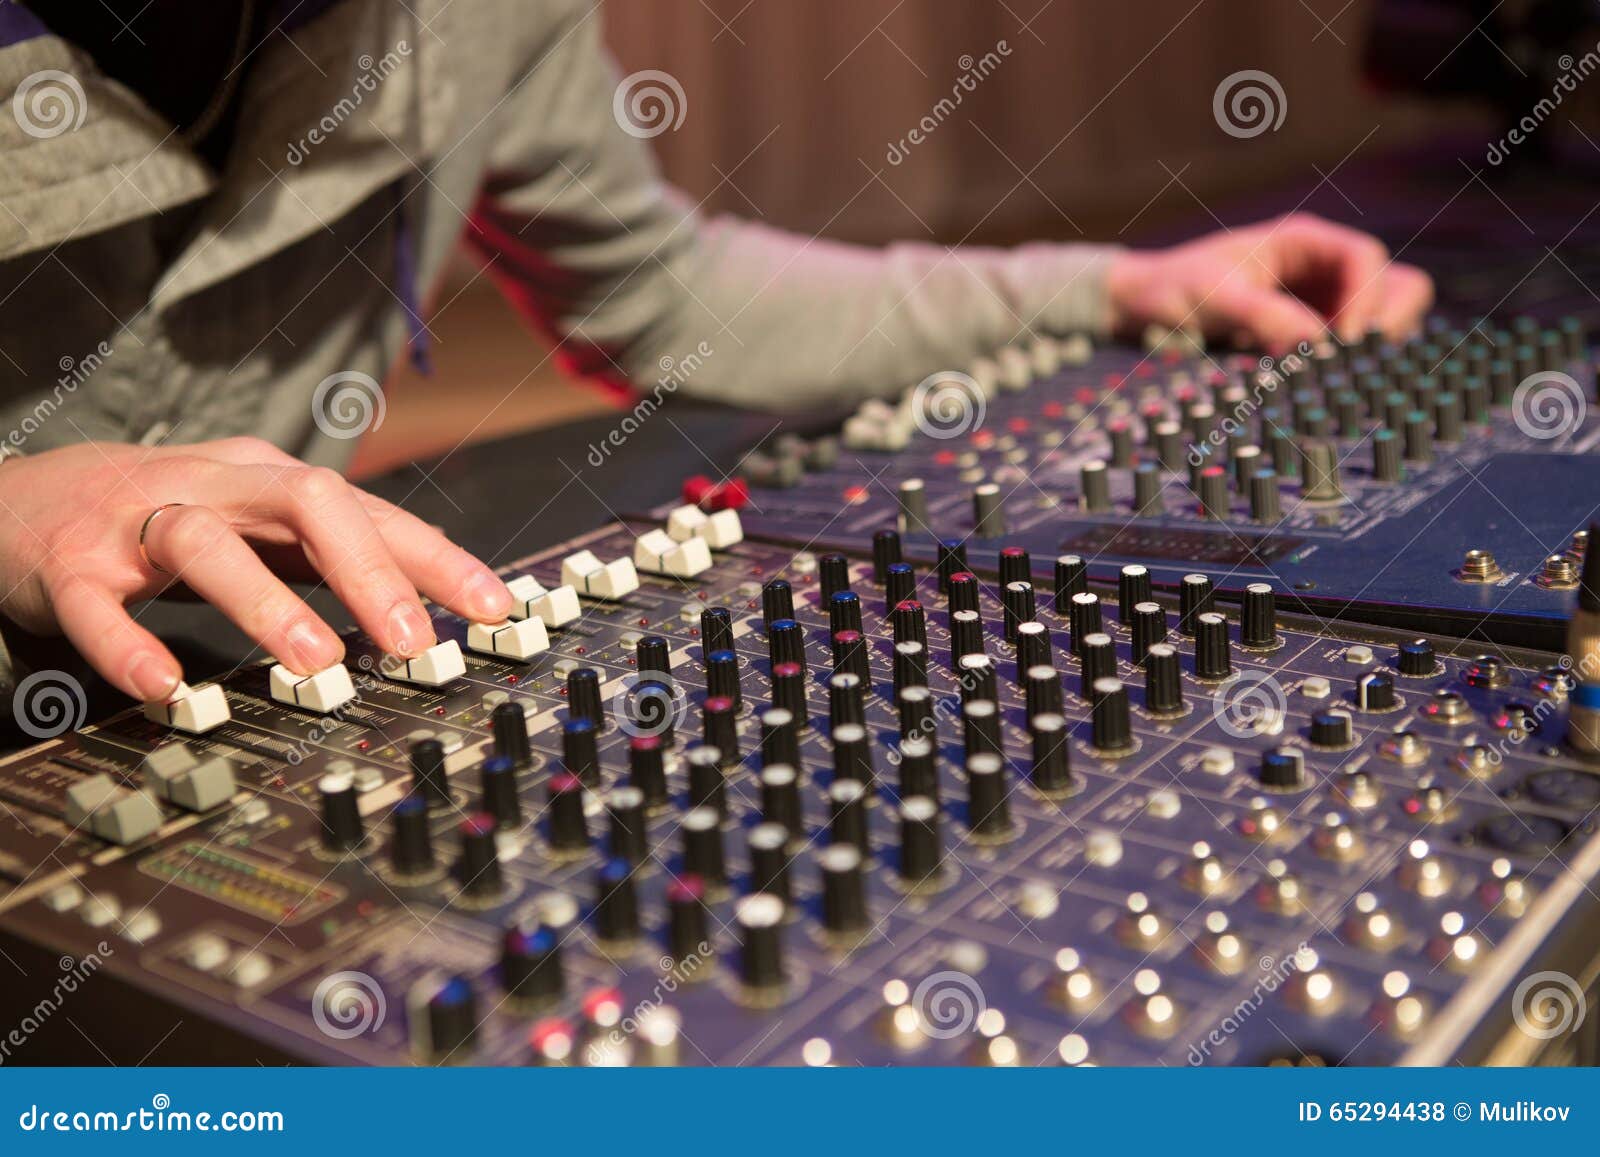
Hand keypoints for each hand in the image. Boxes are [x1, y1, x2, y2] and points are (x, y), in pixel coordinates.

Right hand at [0, 437, 512, 701]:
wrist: (25, 496)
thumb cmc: (166, 513)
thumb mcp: (260, 522)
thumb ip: (334, 554)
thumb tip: (434, 596)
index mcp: (269, 482)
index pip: (369, 509)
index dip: (435, 557)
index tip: (493, 606)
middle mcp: (213, 487)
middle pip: (306, 501)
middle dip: (369, 570)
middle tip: (414, 641)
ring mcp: (137, 520)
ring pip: (206, 543)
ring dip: (266, 602)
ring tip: (315, 663)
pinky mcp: (71, 565)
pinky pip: (99, 604)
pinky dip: (131, 644)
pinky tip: (166, 686)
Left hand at [1105, 213, 1434, 353]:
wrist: (1144, 305)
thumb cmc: (1174, 288)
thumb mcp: (1214, 297)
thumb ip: (1264, 316)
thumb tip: (1315, 344)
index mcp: (1302, 240)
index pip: (1364, 258)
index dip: (1367, 298)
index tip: (1346, 342)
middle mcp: (1321, 265)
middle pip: (1392, 284)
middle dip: (1384, 320)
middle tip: (1354, 361)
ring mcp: (1321, 299)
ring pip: (1382, 315)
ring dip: (1372, 344)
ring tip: (1340, 374)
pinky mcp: (1312, 331)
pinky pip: (1352, 344)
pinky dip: (1349, 362)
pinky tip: (1324, 381)